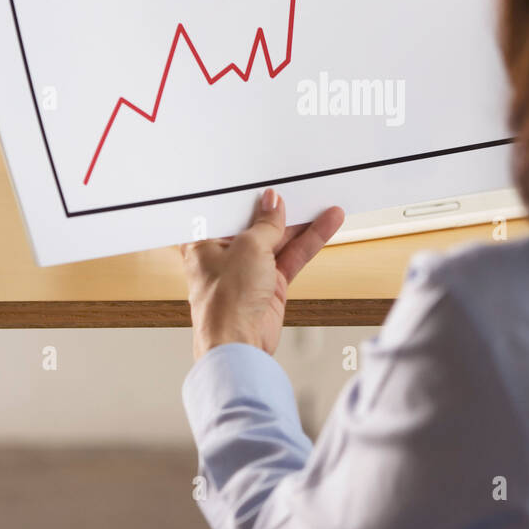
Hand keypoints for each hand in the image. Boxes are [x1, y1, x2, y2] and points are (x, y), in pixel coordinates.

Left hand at [180, 189, 344, 358]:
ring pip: (279, 240)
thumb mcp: (248, 248)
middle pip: (257, 224)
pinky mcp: (270, 284)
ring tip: (322, 205)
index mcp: (203, 242)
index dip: (248, 197)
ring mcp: (248, 271)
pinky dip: (308, 242)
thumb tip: (272, 204)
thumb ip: (265, 224)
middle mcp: (225, 255)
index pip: (228, 211)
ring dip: (301, 225)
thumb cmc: (224, 303)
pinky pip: (292, 257)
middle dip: (279, 210)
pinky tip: (324, 226)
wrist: (239, 344)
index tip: (268, 184)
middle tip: (300, 191)